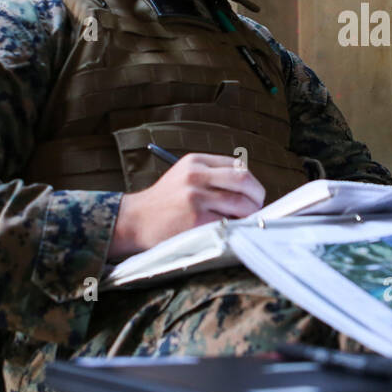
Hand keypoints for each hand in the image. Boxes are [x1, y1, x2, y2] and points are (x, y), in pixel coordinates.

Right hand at [109, 152, 264, 259]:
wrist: (135, 220)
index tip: (253, 194)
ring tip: (244, 221)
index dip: (251, 182)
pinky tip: (230, 230)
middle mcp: (195, 175)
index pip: (237, 166)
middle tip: (256, 207)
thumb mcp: (184, 176)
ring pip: (240, 203)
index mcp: (195, 161)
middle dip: (257, 196)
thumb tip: (249, 191)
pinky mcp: (195, 219)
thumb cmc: (164, 202)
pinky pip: (228, 222)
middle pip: (244, 180)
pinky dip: (236, 227)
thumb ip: (212, 176)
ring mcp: (195, 197)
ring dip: (249, 214)